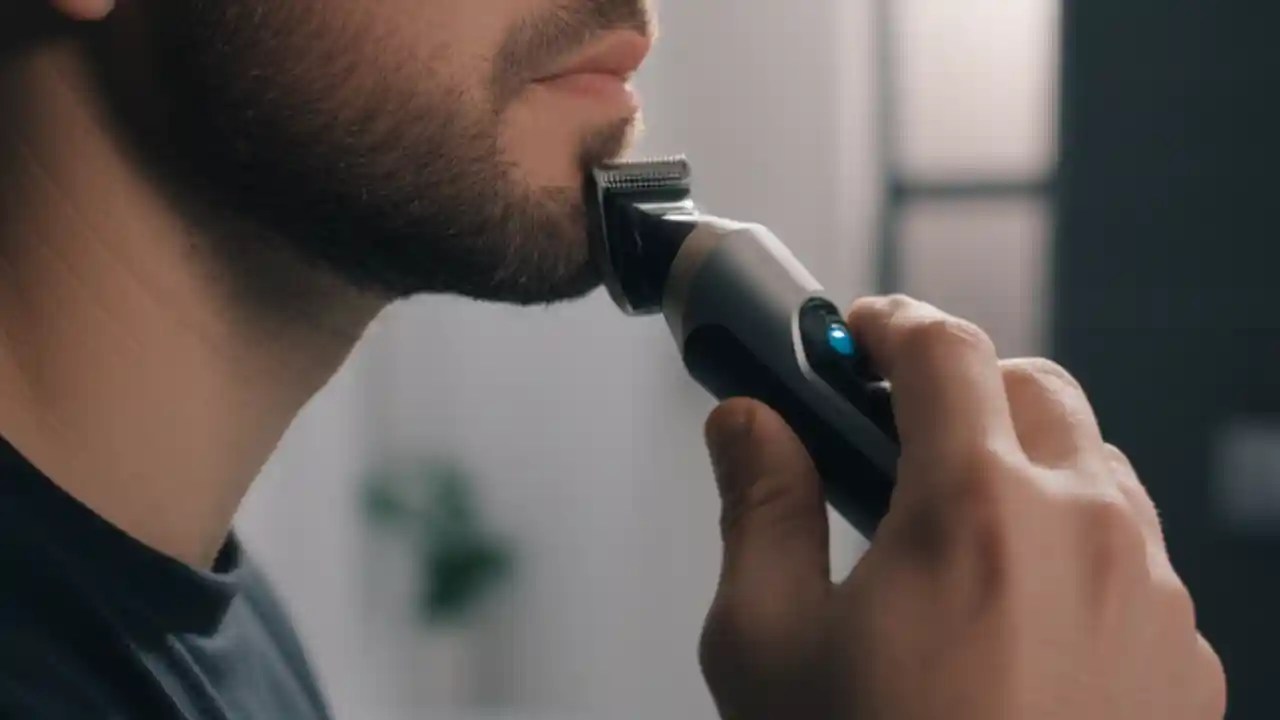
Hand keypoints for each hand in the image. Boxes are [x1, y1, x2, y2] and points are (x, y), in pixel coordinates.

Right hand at [699, 295, 1225, 719]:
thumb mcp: (766, 643)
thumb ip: (757, 506)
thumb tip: (745, 426)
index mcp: (976, 507)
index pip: (942, 348)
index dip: (888, 324)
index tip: (856, 337)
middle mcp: (1087, 533)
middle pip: (1034, 390)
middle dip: (961, 385)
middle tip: (895, 427)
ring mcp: (1152, 599)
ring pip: (1095, 471)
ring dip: (1024, 466)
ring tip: (952, 532)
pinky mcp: (1185, 666)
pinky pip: (1133, 563)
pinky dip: (1073, 550)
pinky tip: (1012, 620)